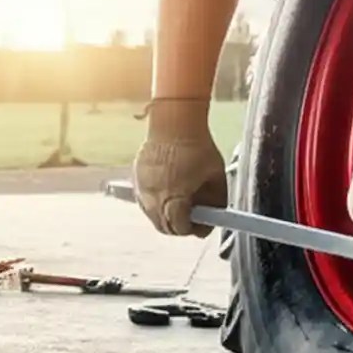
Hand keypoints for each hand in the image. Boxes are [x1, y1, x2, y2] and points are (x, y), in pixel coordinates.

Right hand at [131, 101, 227, 237]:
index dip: (193, 229)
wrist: (174, 122)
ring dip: (166, 215)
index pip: (180, 228)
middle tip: (192, 218)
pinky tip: (168, 191)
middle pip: (164, 226)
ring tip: (181, 202)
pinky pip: (145, 200)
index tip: (202, 225)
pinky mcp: (136, 179)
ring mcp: (142, 188)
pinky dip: (156, 202)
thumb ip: (215, 203)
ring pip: (152, 215)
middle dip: (179, 226)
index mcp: (174, 197)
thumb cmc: (198, 148)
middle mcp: (154, 197)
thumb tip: (211, 220)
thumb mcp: (216, 178)